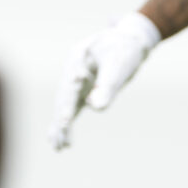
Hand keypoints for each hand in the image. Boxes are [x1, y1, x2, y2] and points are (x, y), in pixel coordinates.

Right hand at [50, 13, 161, 149]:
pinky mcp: (82, 89)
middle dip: (61, 121)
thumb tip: (95, 107)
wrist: (127, 39)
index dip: (67, 106)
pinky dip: (66, 121)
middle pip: (63, 98)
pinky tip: (60, 139)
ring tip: (59, 147)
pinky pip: (71, 107)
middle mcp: (73, 70)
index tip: (65, 122)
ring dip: (61, 125)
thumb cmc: (124, 49)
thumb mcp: (119, 64)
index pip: (71, 87)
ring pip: (64, 105)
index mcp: (79, 59)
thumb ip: (108, 85)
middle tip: (61, 143)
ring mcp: (75, 80)